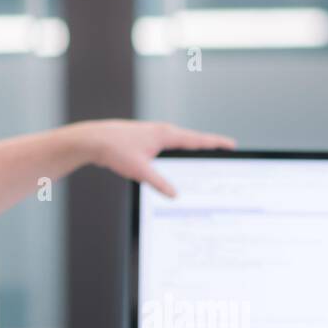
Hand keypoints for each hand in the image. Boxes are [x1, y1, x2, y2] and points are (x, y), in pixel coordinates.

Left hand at [75, 120, 234, 196]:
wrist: (94, 140)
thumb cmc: (115, 150)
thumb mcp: (140, 171)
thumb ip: (159, 183)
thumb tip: (175, 195)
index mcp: (165, 135)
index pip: (197, 140)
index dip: (216, 143)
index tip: (232, 145)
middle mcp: (163, 132)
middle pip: (193, 141)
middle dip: (209, 147)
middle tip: (226, 152)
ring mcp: (155, 135)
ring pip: (181, 144)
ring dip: (194, 151)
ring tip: (208, 158)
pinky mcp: (147, 141)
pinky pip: (170, 148)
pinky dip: (179, 155)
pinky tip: (179, 164)